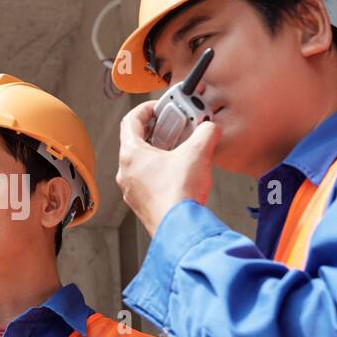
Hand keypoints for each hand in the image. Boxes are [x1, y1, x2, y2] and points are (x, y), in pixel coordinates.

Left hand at [116, 100, 220, 235]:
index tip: (158, 108)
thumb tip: (211, 128)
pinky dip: (159, 172)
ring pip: (141, 164)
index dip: (144, 109)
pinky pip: (146, 182)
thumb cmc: (179, 195)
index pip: (130, 121)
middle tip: (173, 129)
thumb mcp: (198, 153)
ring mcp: (132, 190)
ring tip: (179, 152)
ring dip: (158, 154)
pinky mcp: (142, 205)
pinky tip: (179, 175)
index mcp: (131, 155)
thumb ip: (206, 133)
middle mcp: (125, 172)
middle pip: (135, 143)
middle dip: (156, 132)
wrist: (180, 229)